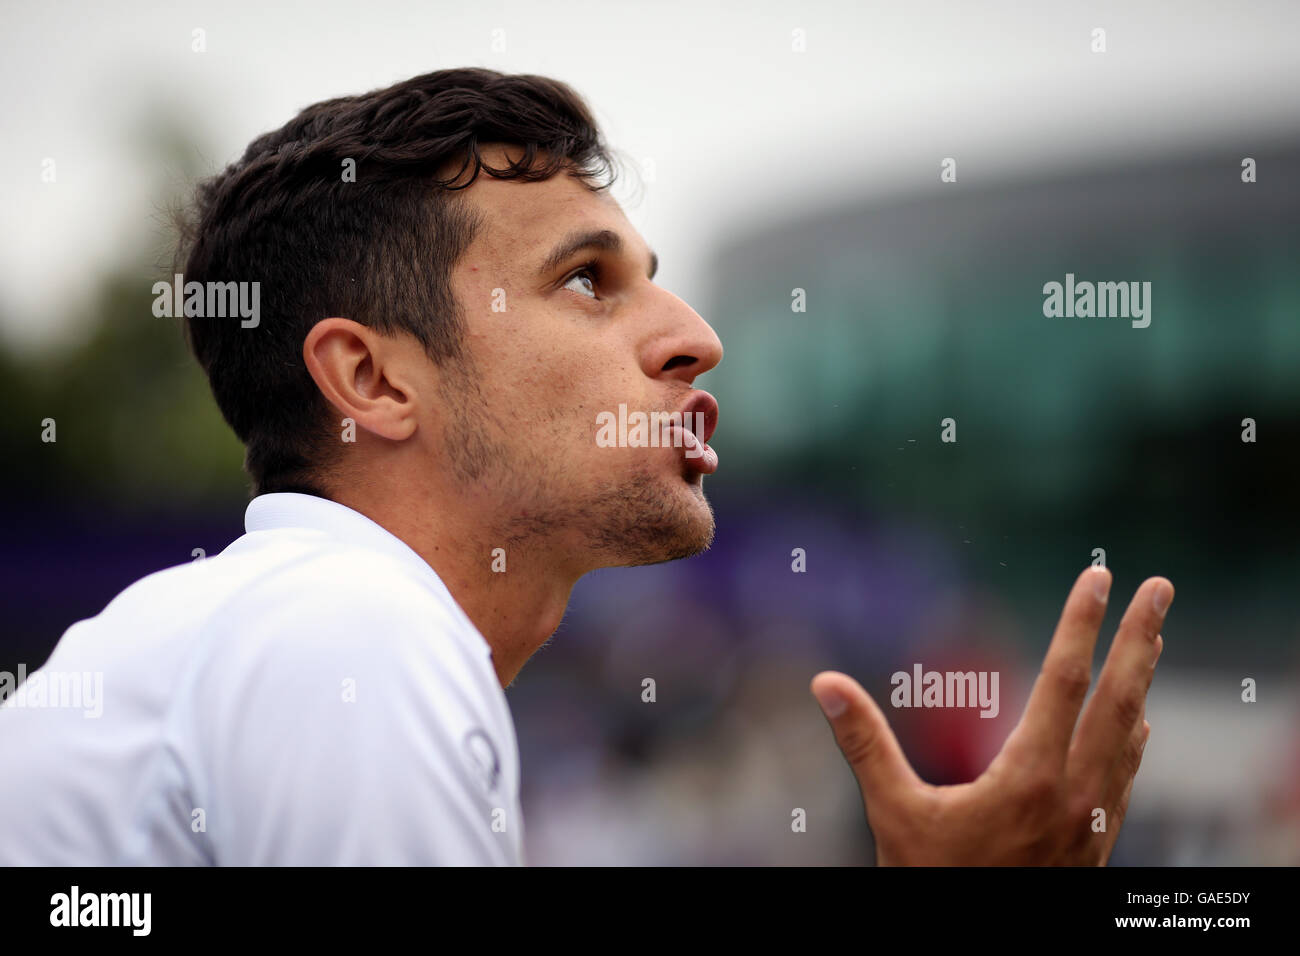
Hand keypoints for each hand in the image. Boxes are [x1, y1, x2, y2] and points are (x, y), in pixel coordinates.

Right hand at [811, 567, 1171, 864]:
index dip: (1082, 623)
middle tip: (1161, 587)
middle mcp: (1075, 794)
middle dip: (1140, 638)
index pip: (1066, 681)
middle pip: (1119, 699)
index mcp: (1031, 777)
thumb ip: (866, 744)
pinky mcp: (1094, 844)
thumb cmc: (936, 885)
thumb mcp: (895, 815)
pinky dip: (1133, 736)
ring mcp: (1093, 821)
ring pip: (1129, 736)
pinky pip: (1125, 775)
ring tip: (1152, 638)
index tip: (1099, 576)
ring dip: (1141, 680)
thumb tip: (826, 684)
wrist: (978, 954)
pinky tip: (1137, 725)